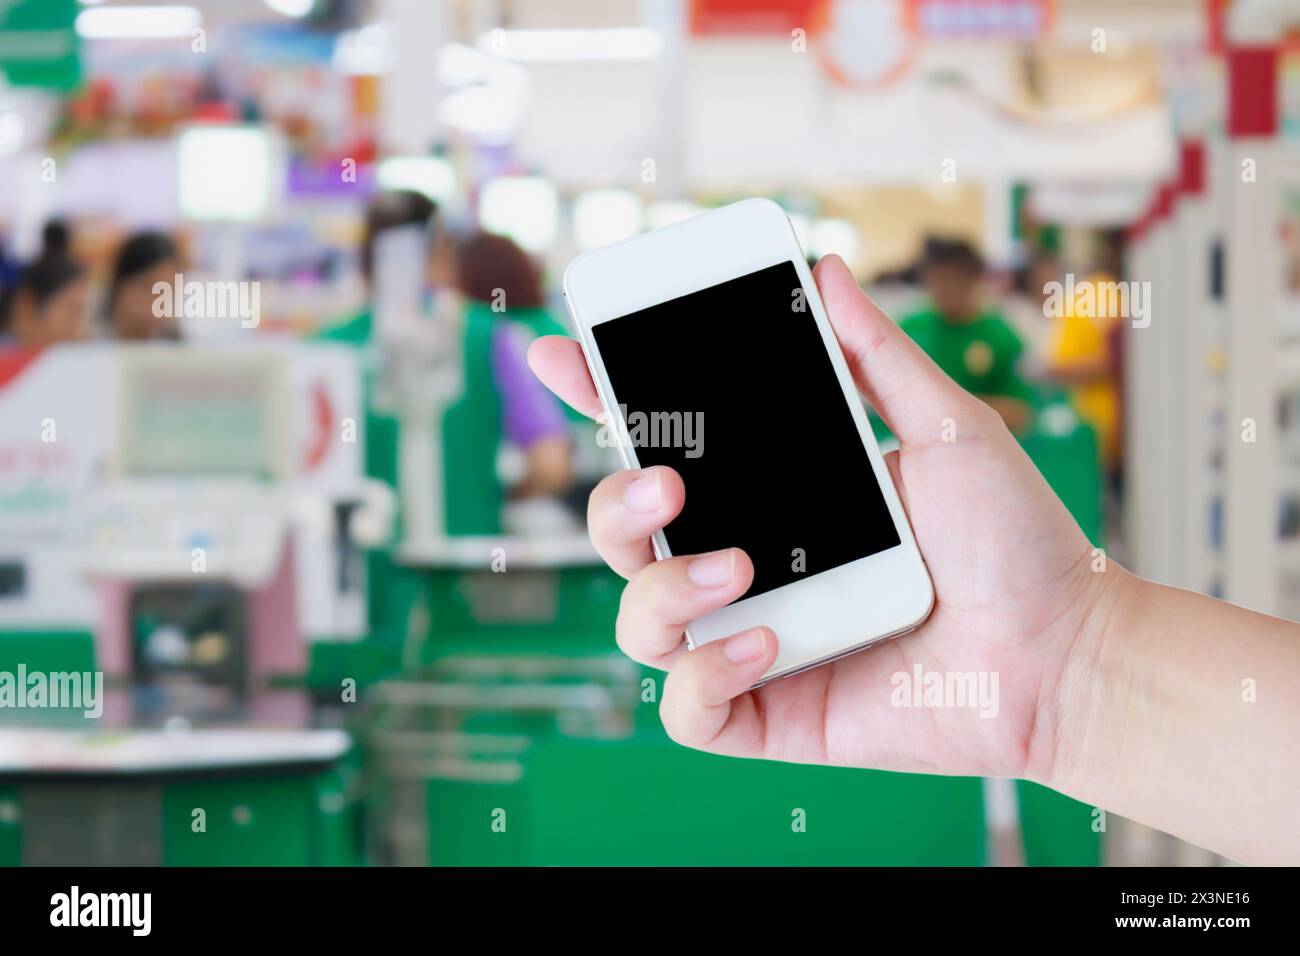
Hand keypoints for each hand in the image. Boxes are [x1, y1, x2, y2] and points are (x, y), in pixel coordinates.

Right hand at [528, 255, 1118, 784]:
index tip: (563, 354)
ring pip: (640, 620)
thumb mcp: (947, 427)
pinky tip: (771, 642)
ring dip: (665, 589)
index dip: (601, 402)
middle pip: (624, 534)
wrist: (1064, 653)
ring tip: (736, 568)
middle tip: (665, 482)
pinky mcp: (768, 711)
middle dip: (614, 505)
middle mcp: (746, 563)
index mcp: (773, 493)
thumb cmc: (1013, 542)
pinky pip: (690, 708)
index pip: (663, 446)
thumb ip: (875, 355)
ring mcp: (750, 638)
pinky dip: (710, 676)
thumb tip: (826, 271)